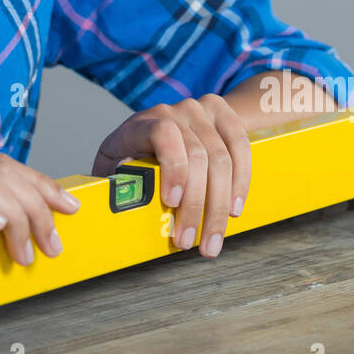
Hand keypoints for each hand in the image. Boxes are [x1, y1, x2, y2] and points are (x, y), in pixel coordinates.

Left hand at [92, 97, 250, 258]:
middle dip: (196, 206)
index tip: (173, 202)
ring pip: (221, 159)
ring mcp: (202, 110)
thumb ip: (116, 182)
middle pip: (196, 156)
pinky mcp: (224, 114)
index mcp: (143, 122)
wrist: (170, 121)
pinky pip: (240, 148)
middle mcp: (175, 111)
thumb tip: (113, 211)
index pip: (163, 134)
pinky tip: (234, 209)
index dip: (173, 167)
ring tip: (213, 239)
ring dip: (219, 205)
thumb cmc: (136, 154)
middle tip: (191, 242)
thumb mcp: (117, 164)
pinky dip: (240, 182)